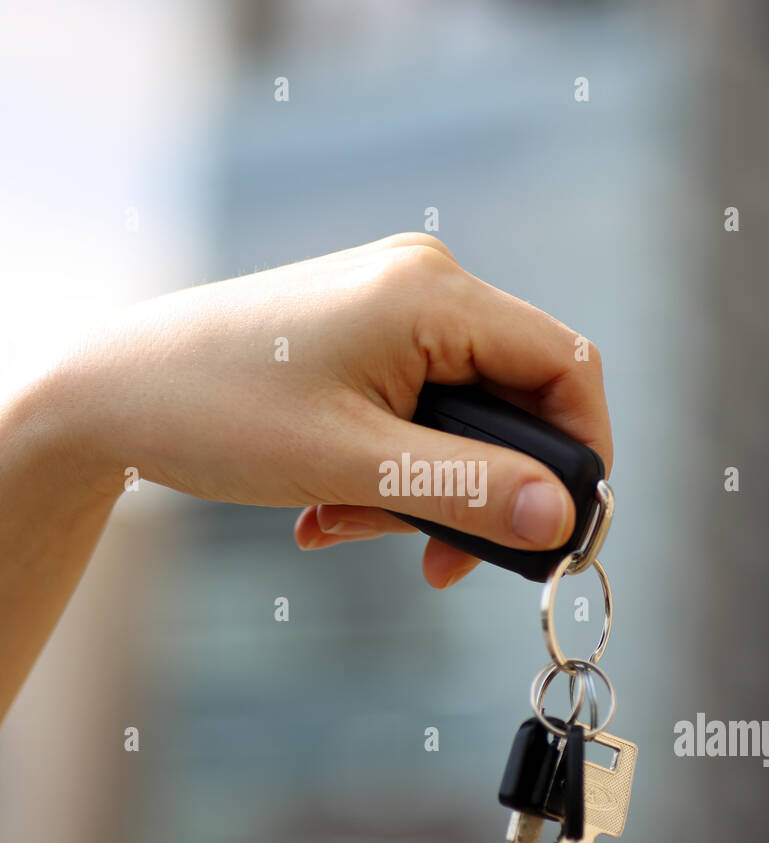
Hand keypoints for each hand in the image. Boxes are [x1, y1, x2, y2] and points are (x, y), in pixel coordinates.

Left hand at [60, 233, 611, 587]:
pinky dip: (389, 468)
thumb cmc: (218, 414)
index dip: (582, 452)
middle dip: (480, 489)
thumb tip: (561, 521)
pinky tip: (327, 508)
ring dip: (421, 490)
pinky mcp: (362, 333)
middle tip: (435, 560)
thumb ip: (467, 490)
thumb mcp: (353, 465)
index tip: (562, 532)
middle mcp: (422, 283)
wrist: (111, 393)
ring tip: (342, 525)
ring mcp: (389, 304)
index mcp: (432, 293)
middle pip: (513, 398)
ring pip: (459, 415)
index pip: (565, 365)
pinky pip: (414, 409)